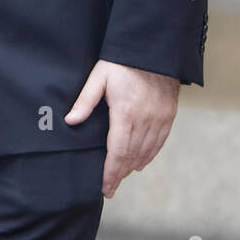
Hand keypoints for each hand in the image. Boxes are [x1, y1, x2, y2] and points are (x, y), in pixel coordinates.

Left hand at [64, 59, 179, 197]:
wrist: (153, 51)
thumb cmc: (122, 63)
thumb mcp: (99, 78)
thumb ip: (85, 101)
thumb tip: (71, 121)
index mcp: (125, 113)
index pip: (118, 151)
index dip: (111, 171)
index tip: (105, 186)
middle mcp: (145, 120)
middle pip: (132, 156)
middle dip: (120, 174)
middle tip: (110, 188)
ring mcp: (159, 119)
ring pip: (147, 151)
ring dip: (133, 166)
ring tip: (121, 177)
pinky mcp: (168, 115)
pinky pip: (160, 142)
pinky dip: (149, 155)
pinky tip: (140, 162)